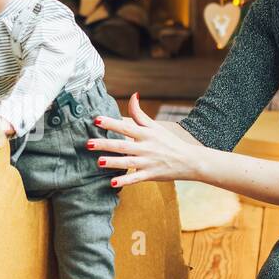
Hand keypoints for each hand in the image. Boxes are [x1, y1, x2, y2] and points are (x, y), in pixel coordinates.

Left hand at [89, 92, 206, 186]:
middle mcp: (146, 147)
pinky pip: (136, 178)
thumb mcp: (155, 126)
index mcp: (145, 134)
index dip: (111, 123)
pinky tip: (112, 183)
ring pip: (128, 162)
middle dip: (105, 144)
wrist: (189, 160)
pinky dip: (125, 181)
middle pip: (122, 145)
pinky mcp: (150, 175)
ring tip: (98, 162)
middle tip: (88, 143)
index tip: (96, 120)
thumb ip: (140, 114)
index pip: (126, 127)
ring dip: (113, 162)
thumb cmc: (169, 142)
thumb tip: (133, 95)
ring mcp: (148, 162)